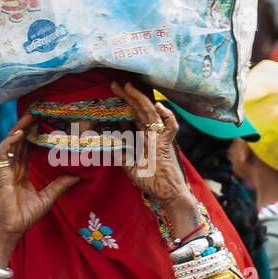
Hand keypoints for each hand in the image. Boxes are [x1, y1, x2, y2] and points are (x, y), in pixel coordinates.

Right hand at [0, 113, 78, 268]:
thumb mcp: (48, 198)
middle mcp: (13, 168)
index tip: (43, 122)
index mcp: (22, 173)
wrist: (11, 230)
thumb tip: (77, 176)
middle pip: (19, 141)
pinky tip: (19, 134)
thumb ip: (60, 185)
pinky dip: (10, 143)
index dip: (33, 135)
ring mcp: (6, 170)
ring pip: (10, 143)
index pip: (27, 148)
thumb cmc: (24, 216)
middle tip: (37, 111)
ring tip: (28, 116)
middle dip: (26, 125)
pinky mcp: (1, 175)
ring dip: (18, 128)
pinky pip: (3, 154)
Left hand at [112, 82, 192, 205]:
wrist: (167, 193)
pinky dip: (166, 115)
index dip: (123, 105)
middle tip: (114, 84)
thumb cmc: (150, 181)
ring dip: (138, 99)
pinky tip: (157, 106)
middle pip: (139, 110)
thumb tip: (107, 141)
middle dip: (127, 97)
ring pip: (150, 113)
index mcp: (143, 137)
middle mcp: (152, 134)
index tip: (112, 95)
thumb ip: (120, 152)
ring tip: (126, 86)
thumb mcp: (128, 165)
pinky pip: (170, 126)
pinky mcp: (167, 144)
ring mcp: (160, 138)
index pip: (132, 116)